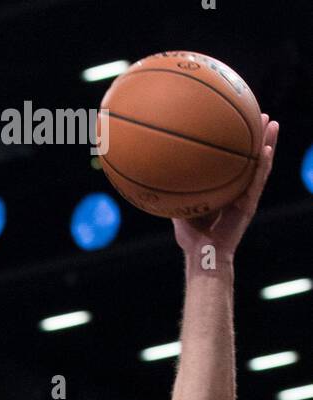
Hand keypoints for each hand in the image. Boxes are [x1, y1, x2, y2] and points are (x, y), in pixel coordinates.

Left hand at [174, 115, 277, 260]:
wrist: (204, 256)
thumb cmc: (191, 239)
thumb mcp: (180, 211)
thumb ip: (174, 193)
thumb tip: (157, 176)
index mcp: (226, 190)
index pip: (234, 162)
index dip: (238, 144)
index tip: (237, 123)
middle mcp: (238, 191)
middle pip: (251, 158)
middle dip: (256, 136)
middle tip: (259, 114)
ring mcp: (246, 198)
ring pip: (260, 166)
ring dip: (268, 144)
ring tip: (272, 124)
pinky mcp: (249, 206)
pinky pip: (258, 182)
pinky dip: (263, 166)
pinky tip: (267, 150)